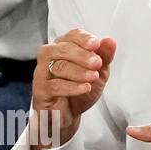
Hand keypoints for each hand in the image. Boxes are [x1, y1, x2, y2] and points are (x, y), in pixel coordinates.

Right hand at [30, 29, 116, 149]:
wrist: (70, 113)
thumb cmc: (81, 88)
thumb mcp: (99, 71)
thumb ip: (105, 56)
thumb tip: (110, 41)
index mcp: (65, 47)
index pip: (71, 36)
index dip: (83, 38)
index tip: (96, 44)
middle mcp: (50, 57)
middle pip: (63, 49)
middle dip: (82, 55)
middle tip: (97, 63)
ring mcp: (42, 73)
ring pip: (58, 66)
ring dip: (79, 71)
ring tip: (93, 77)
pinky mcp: (40, 90)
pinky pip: (54, 85)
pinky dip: (72, 86)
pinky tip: (85, 88)